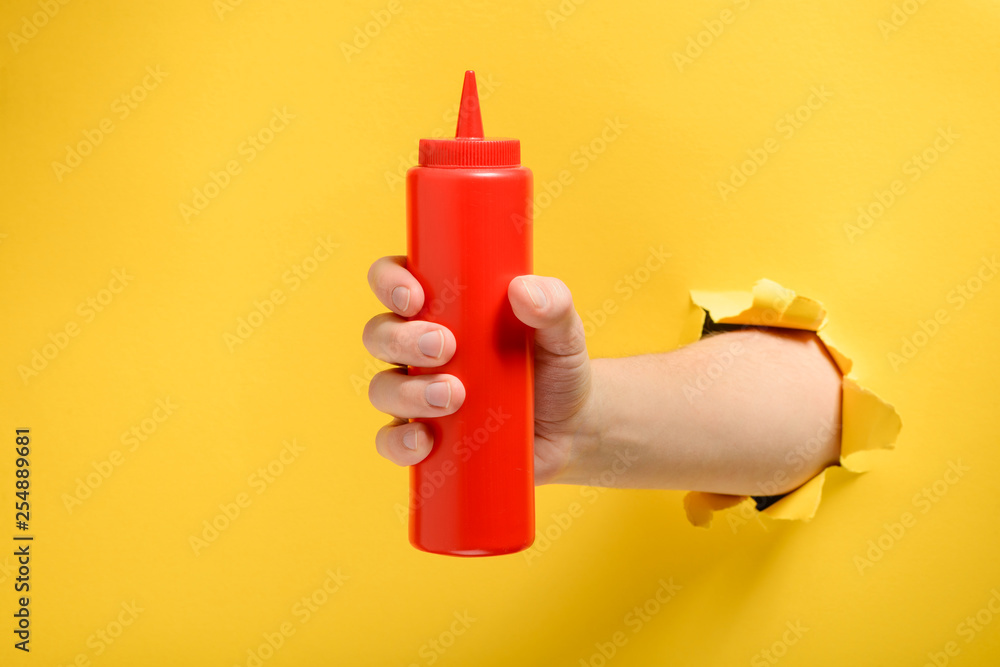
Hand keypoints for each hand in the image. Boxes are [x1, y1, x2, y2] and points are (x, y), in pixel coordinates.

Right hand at [363, 256, 594, 484]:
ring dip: (407, 392)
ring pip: (382, 388)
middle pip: (379, 334)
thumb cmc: (557, 367)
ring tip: (453, 396)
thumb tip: (522, 291)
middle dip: (402, 339)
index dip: (389, 281)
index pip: (394, 280)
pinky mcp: (426, 438)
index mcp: (443, 307)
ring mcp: (419, 394)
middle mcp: (420, 348)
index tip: (413, 297)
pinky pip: (391, 440)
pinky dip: (400, 441)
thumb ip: (553, 303)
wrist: (572, 429)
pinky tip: (426, 440)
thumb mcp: (563, 331)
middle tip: (445, 347)